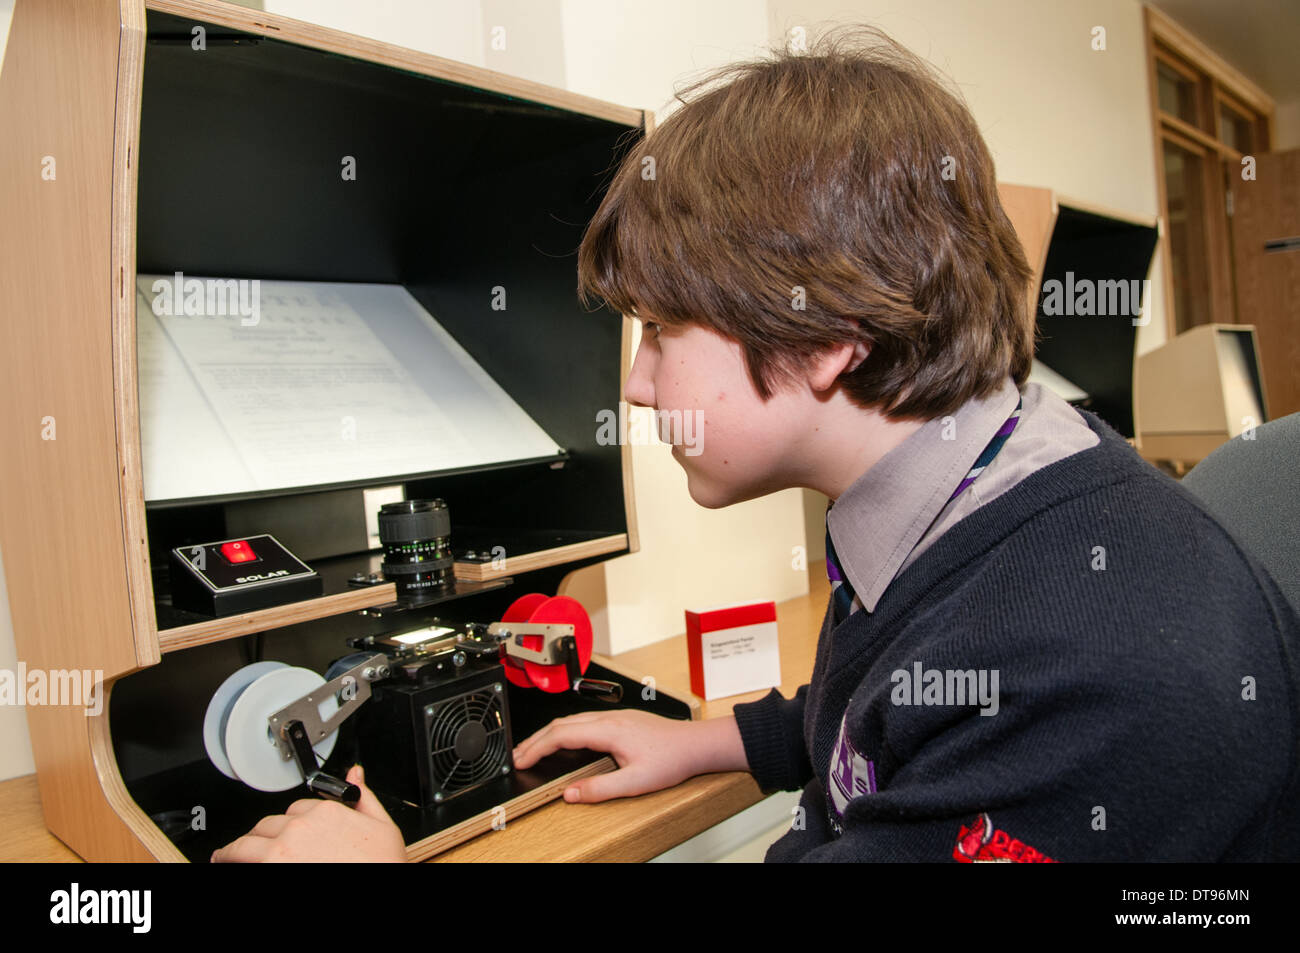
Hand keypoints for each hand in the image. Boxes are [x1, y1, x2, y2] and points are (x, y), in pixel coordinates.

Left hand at [210, 765, 405, 862]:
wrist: (383, 883)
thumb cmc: (382, 864)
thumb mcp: (383, 826)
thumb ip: (364, 798)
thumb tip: (356, 775)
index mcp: (327, 812)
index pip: (297, 809)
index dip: (292, 823)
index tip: (289, 833)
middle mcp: (300, 828)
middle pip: (267, 825)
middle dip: (260, 835)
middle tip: (253, 846)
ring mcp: (282, 851)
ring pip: (246, 843)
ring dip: (235, 849)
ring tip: (225, 855)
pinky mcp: (271, 867)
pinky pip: (241, 860)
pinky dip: (231, 860)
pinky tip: (226, 862)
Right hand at [512, 709, 716, 802]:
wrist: (695, 744)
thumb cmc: (672, 759)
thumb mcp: (635, 783)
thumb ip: (600, 789)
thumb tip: (571, 793)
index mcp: (608, 730)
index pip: (561, 735)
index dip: (536, 748)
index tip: (520, 760)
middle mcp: (609, 718)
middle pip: (561, 724)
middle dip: (535, 740)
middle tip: (517, 756)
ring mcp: (615, 716)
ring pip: (571, 719)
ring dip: (549, 734)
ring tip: (534, 749)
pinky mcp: (621, 720)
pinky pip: (583, 720)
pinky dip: (565, 730)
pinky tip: (565, 741)